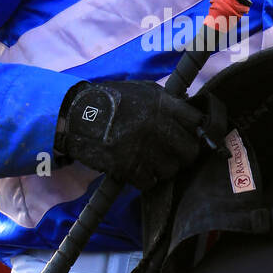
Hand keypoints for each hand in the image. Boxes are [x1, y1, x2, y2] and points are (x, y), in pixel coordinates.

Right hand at [54, 80, 204, 189]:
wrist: (76, 115)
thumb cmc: (110, 100)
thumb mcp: (140, 90)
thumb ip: (166, 101)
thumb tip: (189, 114)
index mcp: (162, 104)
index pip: (197, 121)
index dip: (197, 131)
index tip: (194, 136)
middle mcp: (156, 125)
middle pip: (189, 150)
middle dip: (183, 154)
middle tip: (173, 154)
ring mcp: (143, 147)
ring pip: (172, 169)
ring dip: (164, 169)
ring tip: (152, 162)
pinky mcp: (128, 166)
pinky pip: (150, 182)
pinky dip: (146, 179)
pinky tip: (138, 171)